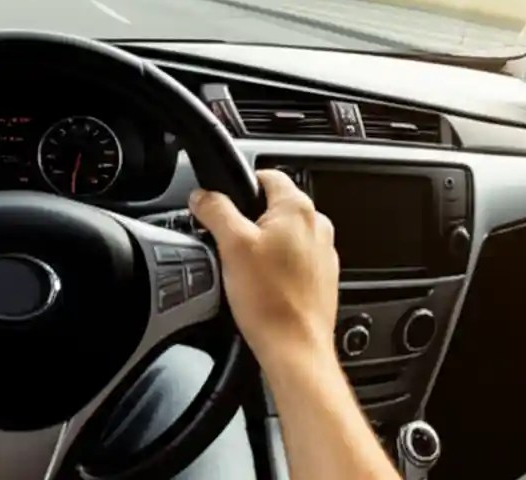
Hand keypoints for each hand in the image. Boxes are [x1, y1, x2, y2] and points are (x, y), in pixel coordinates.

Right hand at [189, 170, 337, 369]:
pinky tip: (261, 287)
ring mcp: (323, 253)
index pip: (266, 175)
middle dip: (248, 221)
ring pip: (283, 235)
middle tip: (229, 244)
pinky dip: (276, 267)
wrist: (294, 349)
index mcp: (299, 209)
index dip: (239, 186)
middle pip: (273, 207)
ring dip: (263, 245)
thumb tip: (202, 196)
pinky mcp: (321, 277)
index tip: (221, 204)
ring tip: (246, 270)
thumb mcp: (231, 245)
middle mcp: (318, 226)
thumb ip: (214, 211)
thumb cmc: (270, 301)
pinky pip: (293, 260)